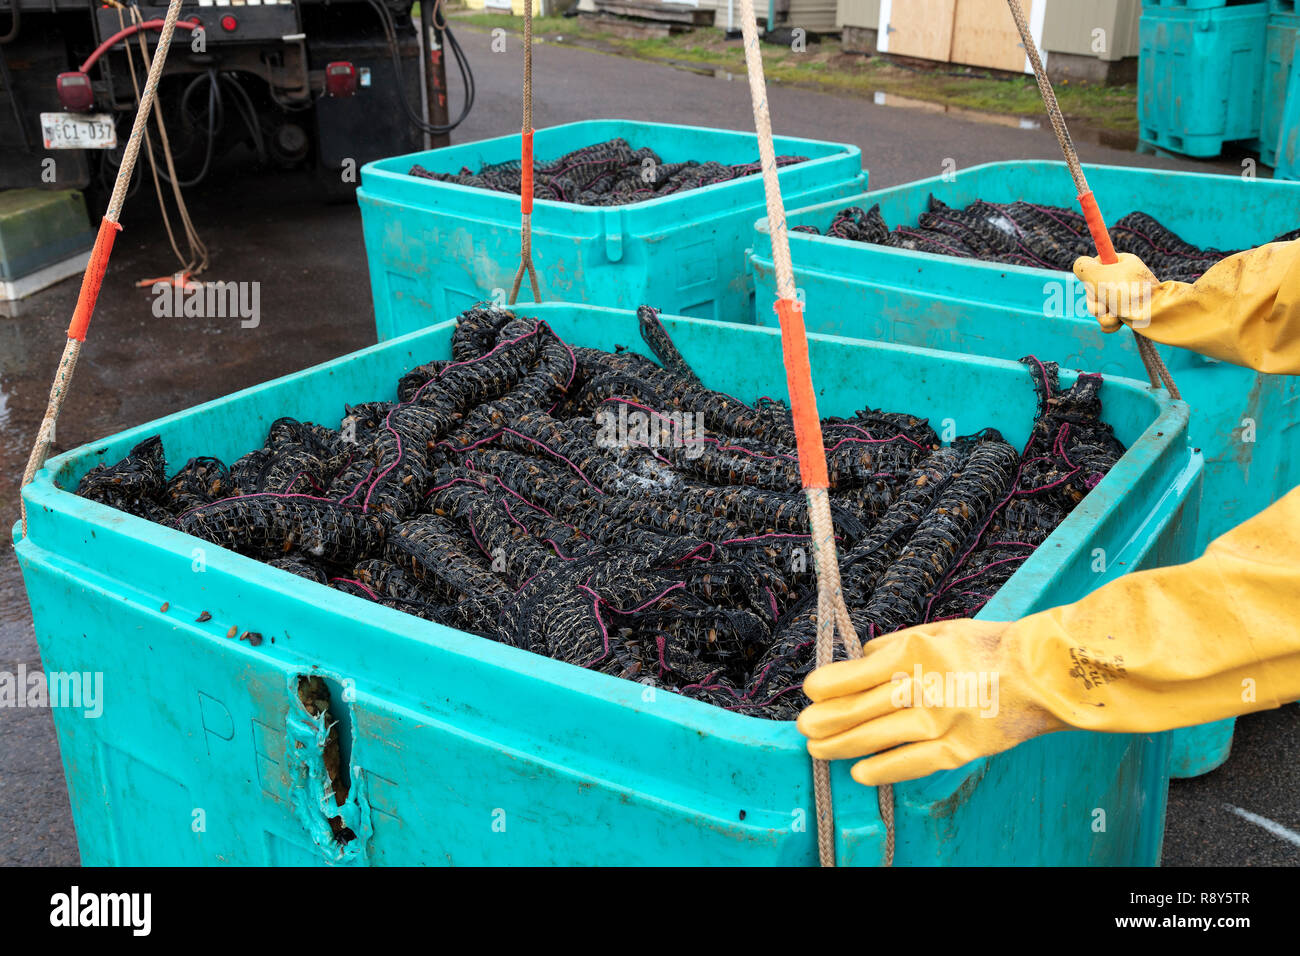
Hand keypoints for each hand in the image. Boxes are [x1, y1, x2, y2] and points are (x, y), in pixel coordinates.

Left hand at [797, 620, 1065, 785]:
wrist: (1043, 674)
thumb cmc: (987, 647)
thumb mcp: (936, 629)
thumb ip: (894, 644)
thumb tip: (859, 658)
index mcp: (913, 653)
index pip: (853, 674)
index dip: (825, 686)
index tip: (810, 692)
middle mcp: (921, 687)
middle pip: (857, 710)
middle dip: (823, 721)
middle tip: (804, 727)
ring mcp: (939, 721)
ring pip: (875, 738)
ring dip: (840, 746)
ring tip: (818, 749)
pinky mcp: (959, 749)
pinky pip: (911, 763)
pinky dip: (882, 769)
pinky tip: (859, 773)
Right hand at [1072, 252, 1160, 332]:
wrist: (1156, 317)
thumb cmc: (1128, 293)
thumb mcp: (1099, 274)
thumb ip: (1083, 266)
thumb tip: (1080, 265)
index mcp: (1123, 262)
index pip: (1097, 265)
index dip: (1091, 276)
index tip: (1095, 281)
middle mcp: (1125, 278)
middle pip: (1094, 289)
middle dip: (1095, 301)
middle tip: (1103, 305)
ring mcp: (1127, 297)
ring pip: (1100, 306)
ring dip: (1102, 314)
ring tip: (1114, 317)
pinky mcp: (1129, 314)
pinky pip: (1109, 318)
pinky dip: (1110, 323)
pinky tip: (1117, 324)